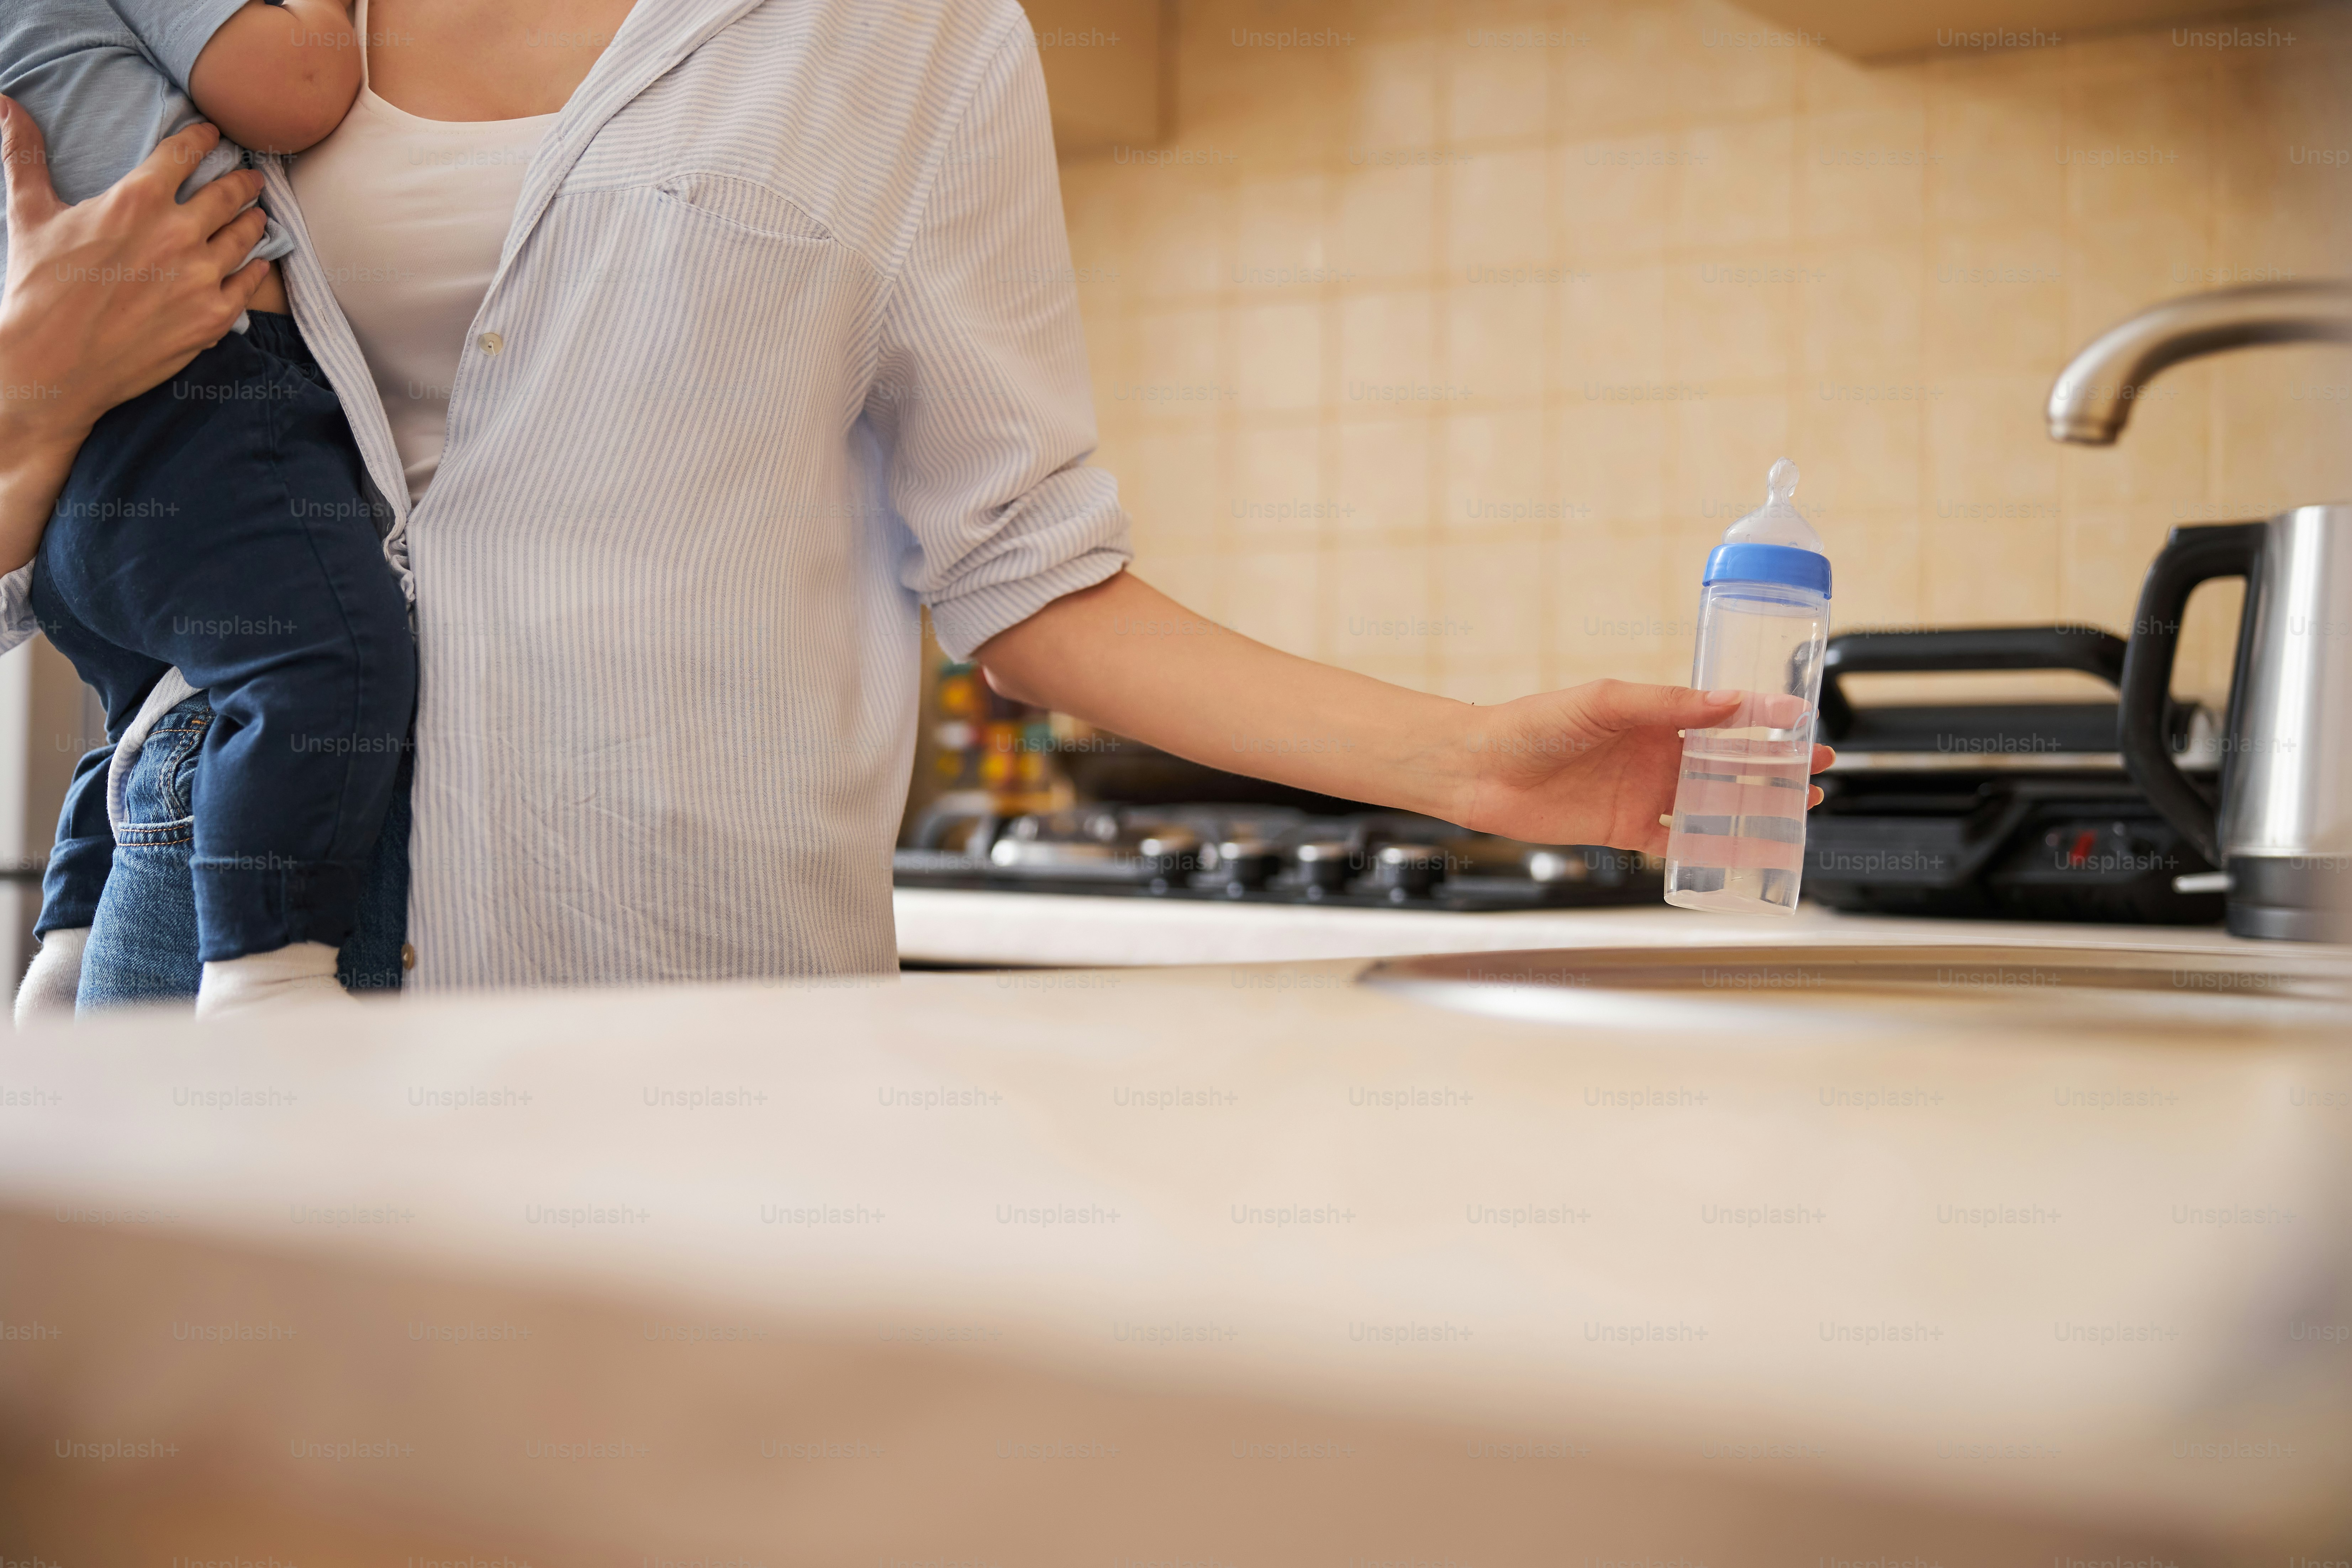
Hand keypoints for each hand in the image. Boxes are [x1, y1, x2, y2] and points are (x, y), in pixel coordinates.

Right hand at [0, 102, 274, 569]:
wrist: (54, 363)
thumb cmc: (38, 288)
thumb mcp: (28, 213)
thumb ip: (24, 154)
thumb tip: (4, 102)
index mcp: (137, 200)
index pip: (184, 153)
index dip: (203, 138)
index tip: (214, 134)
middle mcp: (178, 234)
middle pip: (226, 194)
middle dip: (242, 180)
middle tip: (252, 174)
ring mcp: (201, 277)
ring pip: (244, 237)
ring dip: (253, 220)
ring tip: (258, 212)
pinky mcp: (214, 317)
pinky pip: (249, 285)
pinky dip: (257, 269)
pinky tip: (261, 262)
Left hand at [1449, 680, 1834, 854]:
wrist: (1479, 768)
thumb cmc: (1531, 723)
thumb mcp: (1603, 701)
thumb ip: (1666, 704)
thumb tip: (1729, 699)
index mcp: (1651, 716)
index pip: (1720, 716)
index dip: (1763, 718)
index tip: (1803, 720)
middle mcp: (1652, 754)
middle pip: (1727, 762)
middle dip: (1774, 766)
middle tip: (1819, 770)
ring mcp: (1641, 793)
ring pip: (1711, 804)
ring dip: (1754, 808)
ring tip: (1799, 811)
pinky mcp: (1623, 829)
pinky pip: (1676, 843)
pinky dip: (1710, 850)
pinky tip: (1745, 855)